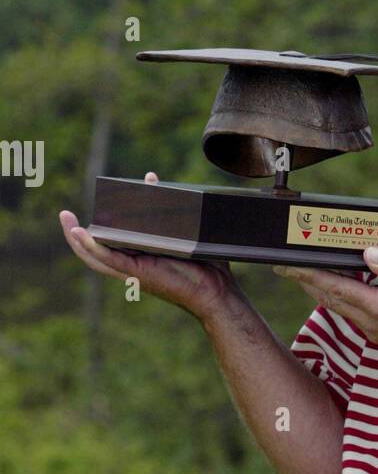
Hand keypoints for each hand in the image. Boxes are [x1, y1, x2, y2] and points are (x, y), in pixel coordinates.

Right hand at [59, 171, 244, 323]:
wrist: (217, 291)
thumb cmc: (204, 264)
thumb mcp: (182, 228)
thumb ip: (166, 208)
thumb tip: (152, 182)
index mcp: (141, 256)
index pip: (110, 244)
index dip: (94, 231)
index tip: (84, 211)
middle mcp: (134, 264)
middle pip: (96, 252)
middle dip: (76, 234)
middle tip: (64, 215)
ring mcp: (134, 270)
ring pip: (96, 257)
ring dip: (77, 239)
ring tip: (66, 221)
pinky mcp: (138, 273)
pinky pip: (111, 261)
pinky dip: (93, 248)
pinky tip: (81, 236)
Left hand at [273, 245, 377, 359]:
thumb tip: (369, 254)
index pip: (333, 287)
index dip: (307, 274)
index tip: (285, 265)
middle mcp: (371, 323)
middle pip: (329, 299)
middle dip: (306, 281)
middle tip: (286, 266)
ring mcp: (375, 332)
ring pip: (340, 307)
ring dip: (323, 290)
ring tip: (308, 273)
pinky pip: (354, 313)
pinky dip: (342, 298)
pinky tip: (344, 286)